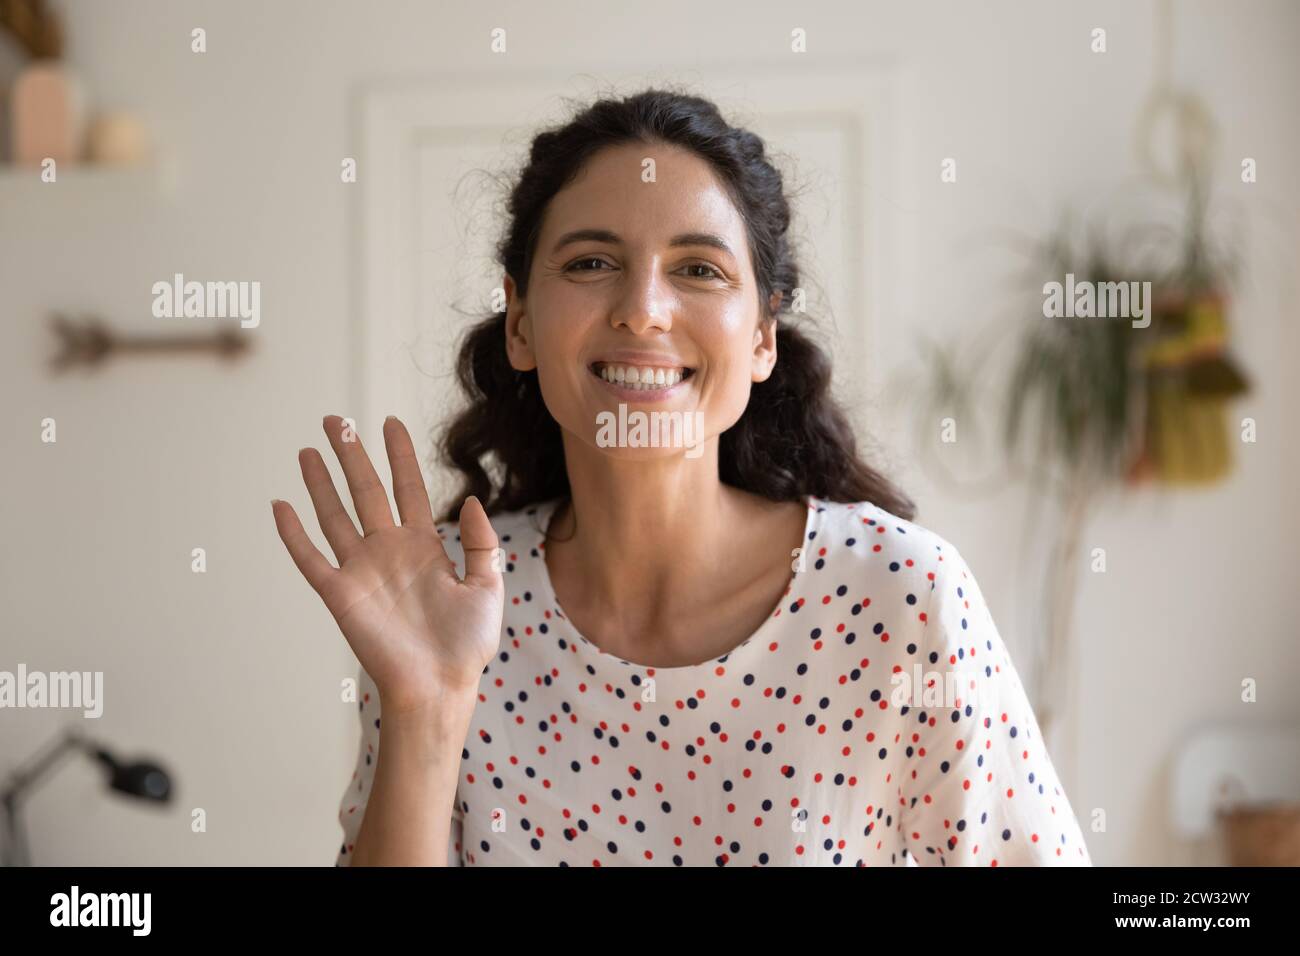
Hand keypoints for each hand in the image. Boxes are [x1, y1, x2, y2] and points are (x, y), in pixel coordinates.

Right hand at [272, 415, 503, 712]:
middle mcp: (389, 551)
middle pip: (366, 491)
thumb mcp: (488, 586)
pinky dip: (293, 534)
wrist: (439, 685)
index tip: (390, 423)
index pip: (409, 488)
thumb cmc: (465, 644)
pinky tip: (280, 505)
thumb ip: (482, 542)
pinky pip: (310, 559)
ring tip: (308, 449)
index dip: (400, 456)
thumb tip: (472, 499)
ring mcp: (362, 571)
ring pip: (335, 516)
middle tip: (336, 420)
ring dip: (320, 484)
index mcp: (424, 546)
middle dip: (352, 455)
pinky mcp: (339, 595)